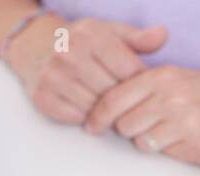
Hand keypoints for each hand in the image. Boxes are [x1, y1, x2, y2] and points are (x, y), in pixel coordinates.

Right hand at [5, 16, 166, 123]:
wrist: (36, 48)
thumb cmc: (83, 43)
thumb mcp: (111, 34)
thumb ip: (139, 38)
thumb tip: (163, 35)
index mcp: (91, 34)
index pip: (129, 72)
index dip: (139, 85)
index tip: (140, 88)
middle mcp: (69, 53)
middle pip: (113, 93)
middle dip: (123, 100)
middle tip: (125, 101)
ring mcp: (53, 76)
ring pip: (96, 109)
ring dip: (105, 111)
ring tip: (106, 103)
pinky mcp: (43, 97)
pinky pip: (77, 118)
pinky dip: (85, 117)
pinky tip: (86, 106)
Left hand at [85, 67, 199, 162]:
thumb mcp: (176, 78)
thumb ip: (144, 88)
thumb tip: (107, 108)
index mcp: (162, 77)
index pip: (114, 99)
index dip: (98, 116)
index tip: (92, 127)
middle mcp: (171, 97)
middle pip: (124, 125)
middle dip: (130, 130)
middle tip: (148, 127)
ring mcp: (184, 122)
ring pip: (142, 143)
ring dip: (150, 142)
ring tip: (171, 133)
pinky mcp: (196, 145)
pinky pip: (165, 154)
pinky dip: (172, 151)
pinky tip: (188, 140)